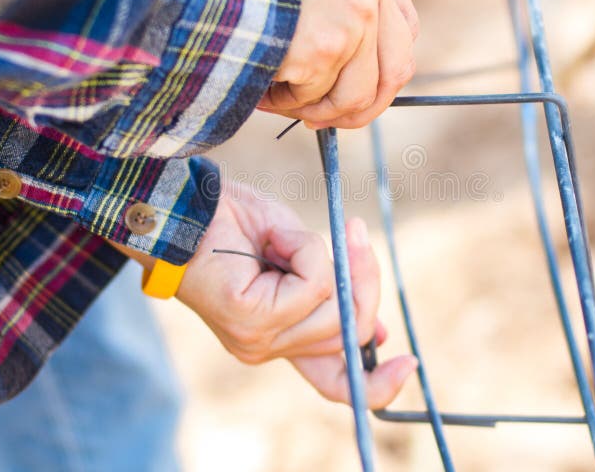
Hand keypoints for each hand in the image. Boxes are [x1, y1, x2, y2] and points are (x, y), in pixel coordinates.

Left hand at [175, 183, 415, 406]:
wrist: (186, 209)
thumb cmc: (236, 227)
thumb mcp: (299, 259)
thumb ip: (332, 296)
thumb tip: (380, 332)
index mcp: (283, 339)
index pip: (336, 384)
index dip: (377, 384)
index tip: (407, 361)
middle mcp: (271, 348)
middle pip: (350, 332)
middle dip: (365, 280)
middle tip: (356, 232)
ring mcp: (260, 339)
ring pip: (335, 307)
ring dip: (330, 258)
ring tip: (292, 234)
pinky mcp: (252, 319)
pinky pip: (312, 285)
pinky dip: (305, 251)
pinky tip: (274, 240)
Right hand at [257, 0, 418, 128]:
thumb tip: (351, 70)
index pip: (404, 28)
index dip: (383, 69)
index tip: (361, 91)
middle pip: (397, 68)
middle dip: (364, 106)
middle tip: (328, 119)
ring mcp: (354, 14)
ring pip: (356, 93)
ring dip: (318, 109)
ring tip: (277, 99)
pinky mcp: (325, 47)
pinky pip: (314, 97)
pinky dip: (284, 104)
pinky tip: (259, 89)